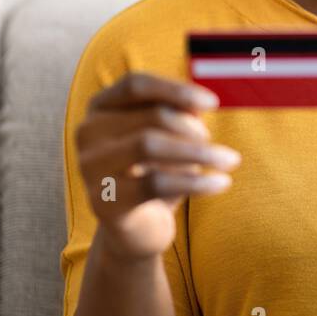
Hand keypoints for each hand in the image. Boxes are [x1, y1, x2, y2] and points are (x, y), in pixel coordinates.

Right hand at [76, 72, 239, 261]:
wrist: (136, 230)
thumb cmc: (155, 173)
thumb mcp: (168, 138)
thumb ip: (180, 115)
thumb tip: (197, 106)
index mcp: (100, 109)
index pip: (136, 85)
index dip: (176, 90)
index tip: (212, 103)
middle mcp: (87, 134)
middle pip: (149, 115)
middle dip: (193, 128)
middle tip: (216, 147)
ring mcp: (90, 169)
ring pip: (149, 144)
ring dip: (199, 151)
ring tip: (229, 160)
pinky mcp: (103, 203)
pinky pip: (155, 183)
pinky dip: (196, 181)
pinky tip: (222, 182)